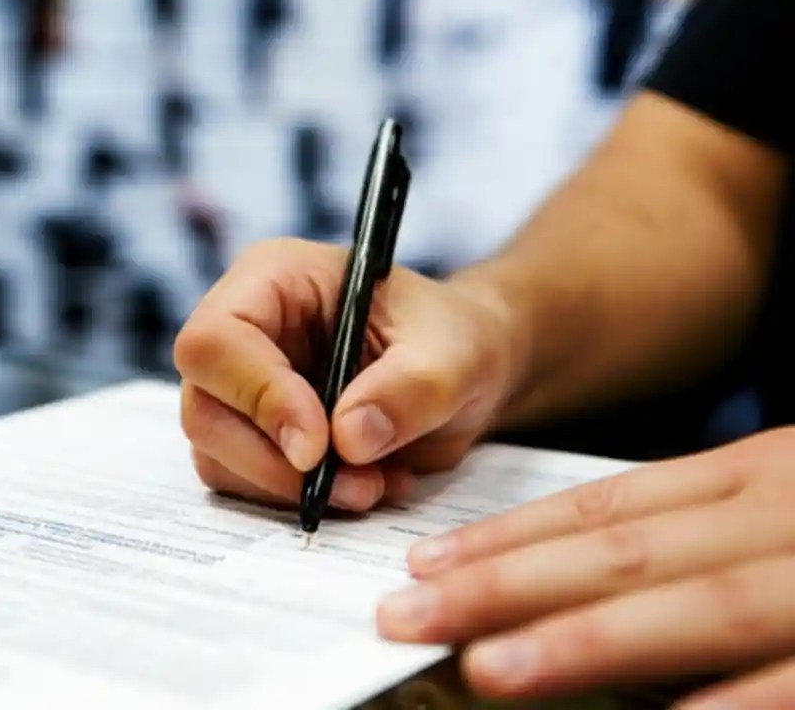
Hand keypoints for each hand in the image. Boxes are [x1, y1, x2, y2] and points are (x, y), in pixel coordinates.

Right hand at [173, 238, 517, 512]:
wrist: (463, 373)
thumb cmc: (455, 338)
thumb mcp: (454, 354)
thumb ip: (408, 389)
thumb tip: (347, 439)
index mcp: (272, 279)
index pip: (216, 341)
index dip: (257, 398)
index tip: (318, 446)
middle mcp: (240, 331)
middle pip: (202, 408)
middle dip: (271, 462)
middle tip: (353, 484)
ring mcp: (239, 388)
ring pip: (215, 454)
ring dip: (288, 488)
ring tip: (370, 485)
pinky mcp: (251, 437)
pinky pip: (243, 483)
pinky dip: (297, 499)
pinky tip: (361, 485)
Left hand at [377, 428, 794, 707]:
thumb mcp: (783, 502)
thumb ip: (695, 538)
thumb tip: (582, 590)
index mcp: (755, 475)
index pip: (609, 505)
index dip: (508, 538)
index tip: (421, 562)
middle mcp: (780, 513)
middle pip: (624, 551)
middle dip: (505, 587)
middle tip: (405, 616)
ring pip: (699, 606)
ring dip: (585, 640)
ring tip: (488, 668)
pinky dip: (734, 701)